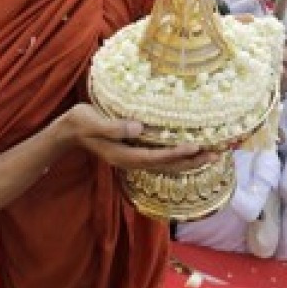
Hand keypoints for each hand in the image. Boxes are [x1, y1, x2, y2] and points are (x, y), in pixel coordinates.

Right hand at [55, 104, 216, 173]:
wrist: (69, 131)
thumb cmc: (80, 123)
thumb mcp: (91, 121)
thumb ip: (113, 127)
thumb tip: (138, 127)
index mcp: (122, 155)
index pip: (153, 157)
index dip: (175, 153)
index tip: (194, 147)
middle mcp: (131, 160)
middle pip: (166, 165)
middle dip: (192, 160)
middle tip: (217, 153)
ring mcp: (134, 158)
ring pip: (167, 164)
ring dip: (191, 160)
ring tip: (213, 154)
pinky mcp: (136, 152)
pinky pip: (162, 158)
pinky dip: (180, 156)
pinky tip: (193, 151)